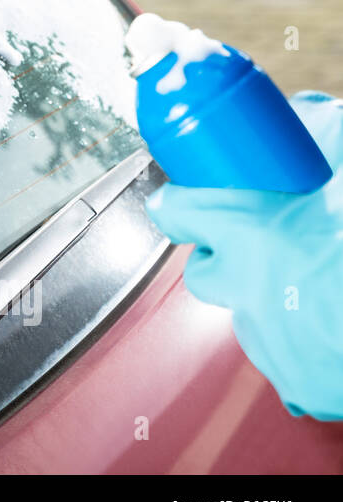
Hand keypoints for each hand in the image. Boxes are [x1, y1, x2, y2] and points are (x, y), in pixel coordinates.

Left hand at [146, 91, 342, 419]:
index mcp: (245, 227)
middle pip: (206, 270)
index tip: (189, 201)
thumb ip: (317, 133)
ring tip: (324, 285)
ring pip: (247, 316)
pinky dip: (306, 343)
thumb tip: (300, 117)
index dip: (185, 204)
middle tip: (272, 244)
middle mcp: (245, 287)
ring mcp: (268, 340)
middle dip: (229, 257)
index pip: (175, 211)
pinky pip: (287, 360)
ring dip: (272, 300)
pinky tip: (337, 324)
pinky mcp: (298, 384)